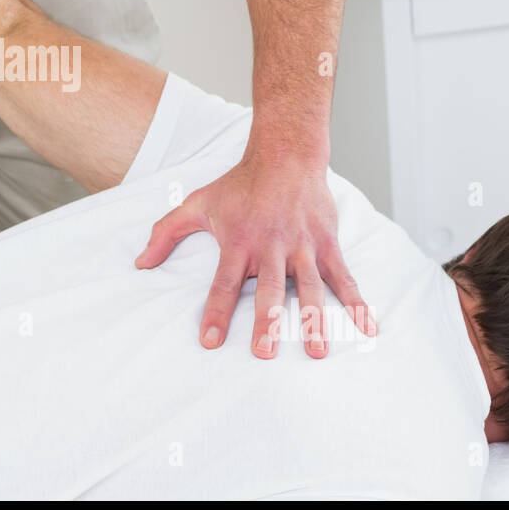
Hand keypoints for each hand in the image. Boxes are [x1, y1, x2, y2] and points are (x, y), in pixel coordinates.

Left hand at [135, 144, 375, 357]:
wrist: (286, 155)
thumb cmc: (239, 185)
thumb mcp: (197, 204)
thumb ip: (166, 233)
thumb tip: (140, 263)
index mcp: (239, 242)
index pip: (223, 284)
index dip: (216, 313)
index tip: (210, 341)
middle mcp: (271, 247)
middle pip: (267, 290)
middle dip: (265, 323)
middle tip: (263, 354)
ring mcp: (303, 246)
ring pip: (308, 288)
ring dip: (312, 321)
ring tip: (314, 352)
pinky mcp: (327, 244)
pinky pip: (344, 278)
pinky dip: (358, 303)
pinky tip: (368, 329)